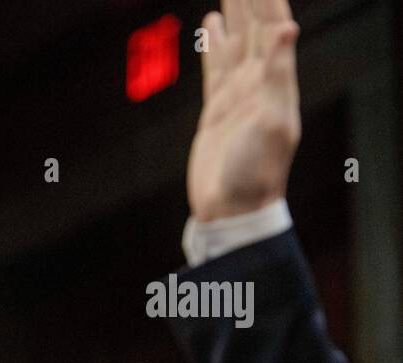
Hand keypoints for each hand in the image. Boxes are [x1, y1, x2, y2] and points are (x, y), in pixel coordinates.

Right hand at [187, 0, 300, 222]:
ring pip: (236, 43)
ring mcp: (237, 95)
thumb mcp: (272, 122)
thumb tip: (288, 29)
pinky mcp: (216, 110)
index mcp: (275, 81)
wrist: (232, 208)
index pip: (273, 26)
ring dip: (234, 14)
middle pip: (255, 28)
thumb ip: (279, 76)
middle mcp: (259, 83)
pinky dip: (213, 45)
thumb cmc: (255, 172)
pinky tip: (210, 27)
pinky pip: (215, 67)